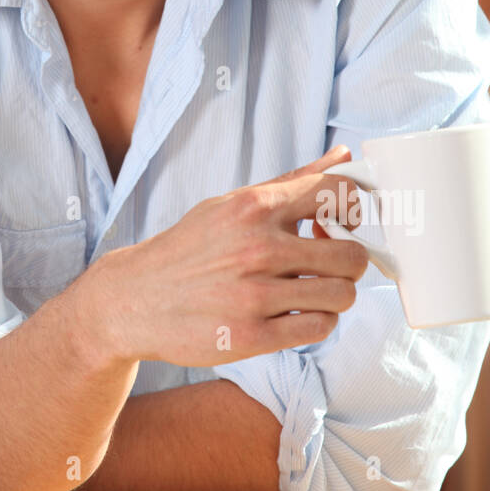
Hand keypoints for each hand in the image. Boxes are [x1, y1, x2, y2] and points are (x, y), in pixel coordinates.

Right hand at [85, 145, 367, 368]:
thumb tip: (345, 154)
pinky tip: (295, 314)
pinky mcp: (253, 336)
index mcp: (254, 206)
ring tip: (311, 291)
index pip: (339, 192)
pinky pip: (320, 328)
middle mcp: (257, 247)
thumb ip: (293, 181)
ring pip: (342, 295)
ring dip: (335, 295)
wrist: (135, 299)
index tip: (339, 224)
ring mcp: (255, 294)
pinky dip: (317, 321)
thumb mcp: (233, 204)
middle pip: (352, 255)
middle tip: (327, 265)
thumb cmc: (190, 249)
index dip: (353, 210)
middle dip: (349, 261)